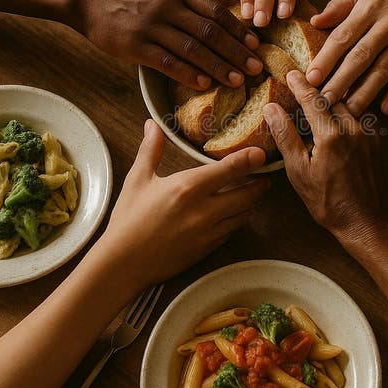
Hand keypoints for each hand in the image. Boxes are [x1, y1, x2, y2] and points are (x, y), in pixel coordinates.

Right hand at [78, 0, 262, 89]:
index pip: (216, 11)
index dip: (238, 30)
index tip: (256, 44)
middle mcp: (167, 6)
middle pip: (210, 32)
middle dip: (236, 52)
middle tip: (256, 68)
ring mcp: (151, 26)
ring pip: (192, 49)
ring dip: (218, 66)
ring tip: (237, 81)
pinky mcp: (135, 46)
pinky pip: (167, 62)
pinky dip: (188, 74)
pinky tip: (204, 84)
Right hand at [98, 120, 268, 290]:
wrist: (124, 263)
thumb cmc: (129, 220)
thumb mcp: (138, 180)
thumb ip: (151, 150)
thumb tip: (152, 125)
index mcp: (188, 187)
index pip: (230, 169)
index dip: (250, 159)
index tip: (260, 153)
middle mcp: (204, 209)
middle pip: (247, 194)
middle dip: (258, 184)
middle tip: (262, 176)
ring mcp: (209, 231)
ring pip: (243, 214)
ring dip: (249, 203)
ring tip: (249, 194)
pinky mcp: (208, 249)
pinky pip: (231, 231)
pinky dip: (235, 220)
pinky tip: (229, 215)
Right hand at [263, 70, 387, 243]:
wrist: (369, 222)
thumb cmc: (329, 202)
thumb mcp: (299, 172)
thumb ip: (285, 136)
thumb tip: (271, 108)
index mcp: (331, 135)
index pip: (312, 99)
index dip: (299, 83)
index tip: (290, 73)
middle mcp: (355, 128)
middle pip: (335, 95)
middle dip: (319, 86)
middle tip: (305, 79)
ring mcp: (372, 133)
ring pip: (352, 103)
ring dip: (338, 96)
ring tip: (323, 93)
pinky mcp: (382, 140)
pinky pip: (365, 115)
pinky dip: (352, 109)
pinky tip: (343, 113)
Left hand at [306, 0, 387, 114]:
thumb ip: (338, 7)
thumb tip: (314, 22)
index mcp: (370, 7)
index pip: (344, 36)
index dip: (327, 58)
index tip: (311, 77)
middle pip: (362, 56)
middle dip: (342, 80)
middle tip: (325, 101)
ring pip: (384, 69)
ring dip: (366, 92)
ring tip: (350, 110)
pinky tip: (386, 109)